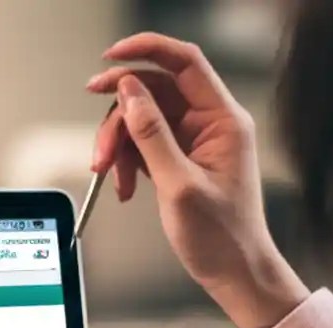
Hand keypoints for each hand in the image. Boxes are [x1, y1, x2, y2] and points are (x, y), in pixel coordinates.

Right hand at [87, 32, 308, 327]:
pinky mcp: (177, 157)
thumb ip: (152, 134)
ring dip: (116, 144)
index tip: (109, 59)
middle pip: (152, 93)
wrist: (233, 271)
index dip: (146, 51)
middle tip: (99, 150)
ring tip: (108, 177)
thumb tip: (130, 92)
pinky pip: (141, 142)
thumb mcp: (179, 185)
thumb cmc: (220, 236)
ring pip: (140, 118)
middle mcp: (209, 123)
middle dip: (118, 118)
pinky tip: (122, 187)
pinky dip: (124, 161)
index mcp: (223, 121)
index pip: (184, 63)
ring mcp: (192, 140)